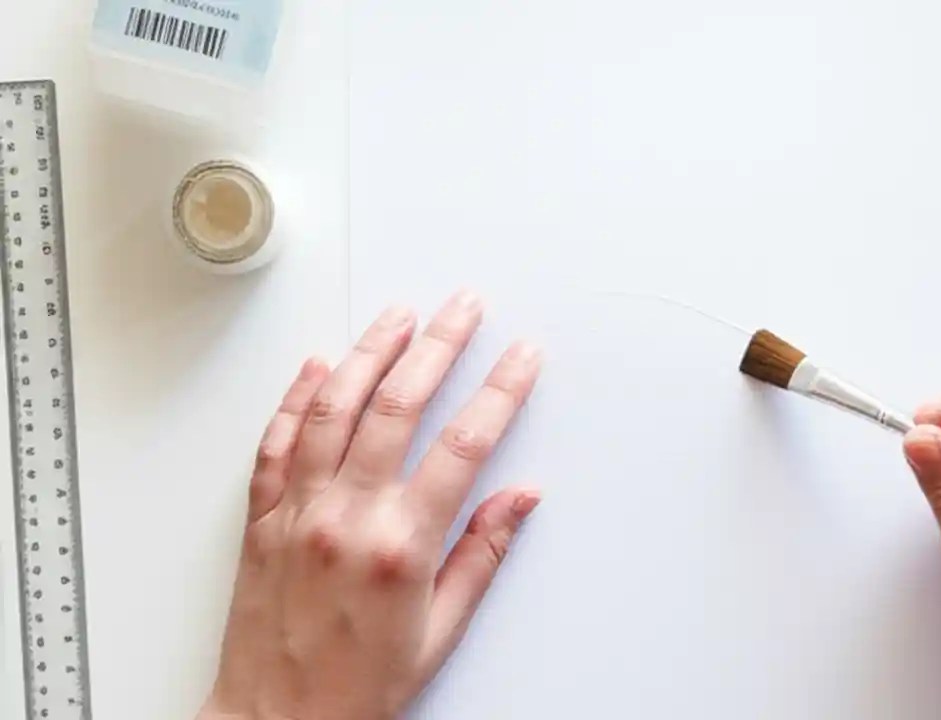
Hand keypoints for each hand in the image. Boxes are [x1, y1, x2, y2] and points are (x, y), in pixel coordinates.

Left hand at [199, 292, 541, 719]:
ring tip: (398, 316)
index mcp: (400, 546)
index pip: (463, 445)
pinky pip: (277, 442)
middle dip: (438, 346)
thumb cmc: (357, 689)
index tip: (521, 358)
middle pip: (397, 406)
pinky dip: (296, 397)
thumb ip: (481, 554)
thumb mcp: (441, 631)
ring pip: (332, 407)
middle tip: (464, 308)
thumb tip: (520, 497)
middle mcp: (346, 516)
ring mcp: (298, 511)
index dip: (499, 391)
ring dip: (368, 353)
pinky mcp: (262, 519)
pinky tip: (316, 366)